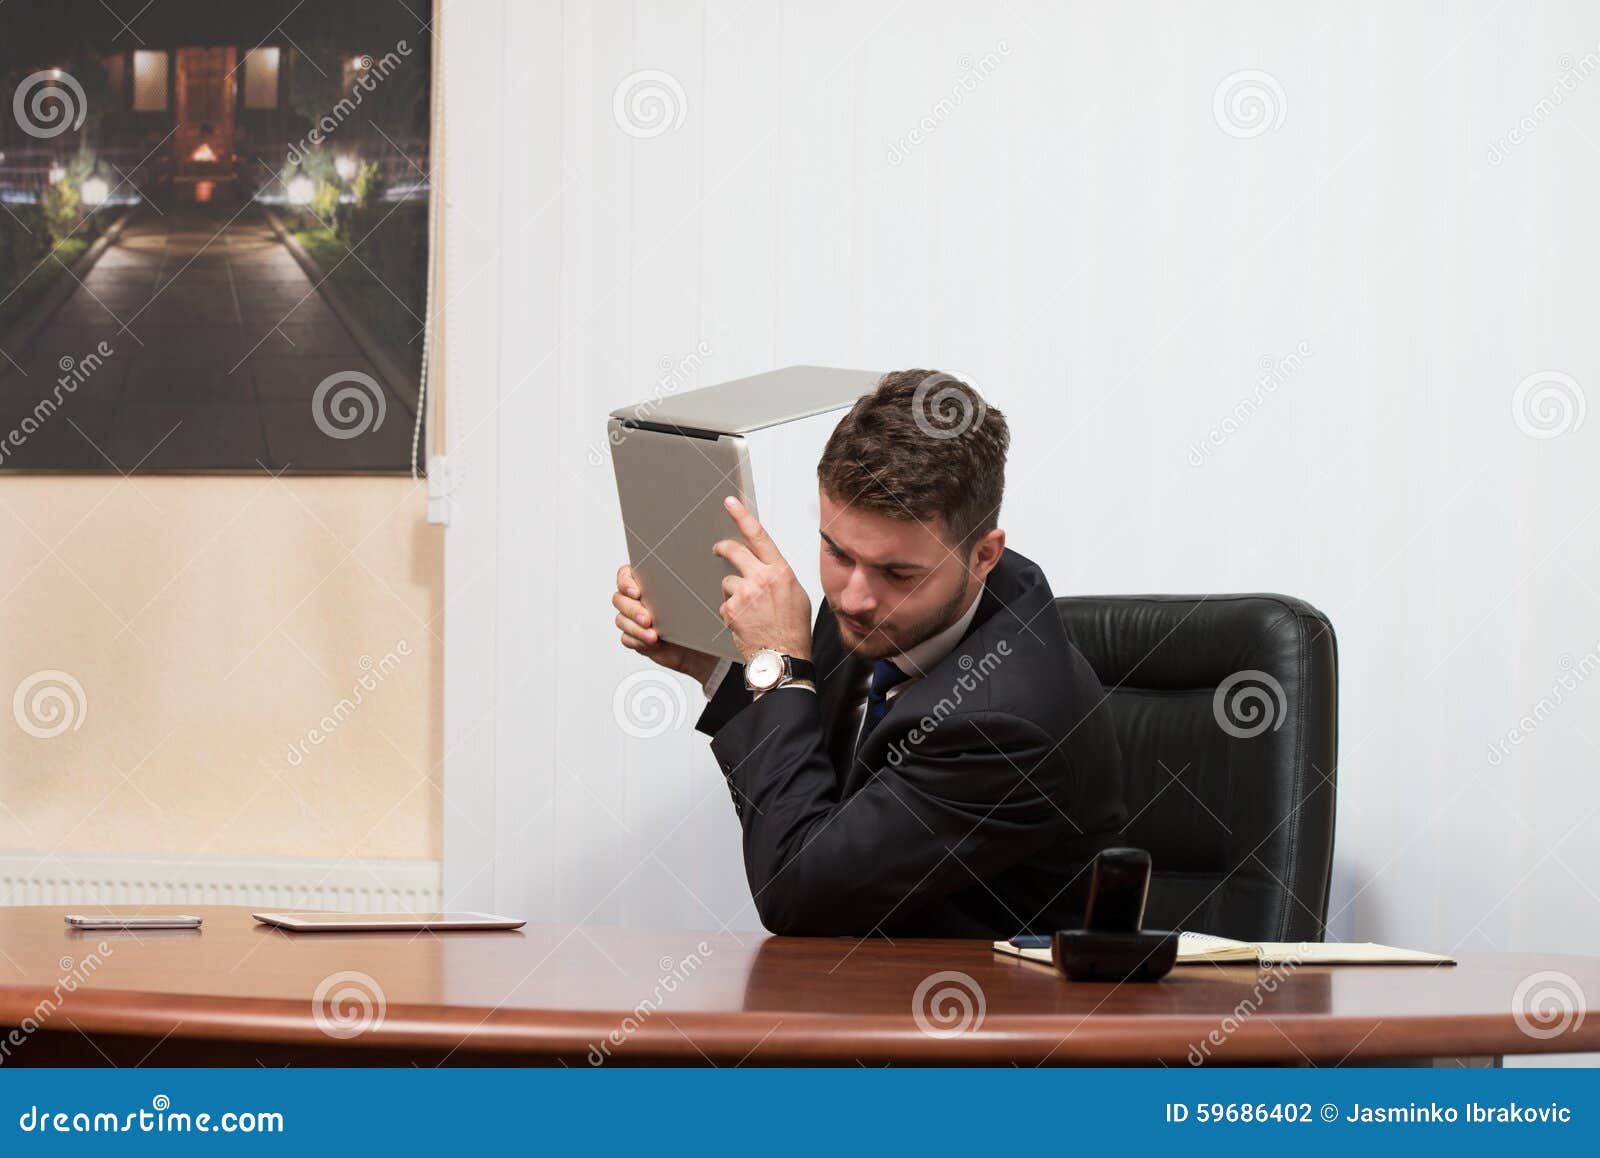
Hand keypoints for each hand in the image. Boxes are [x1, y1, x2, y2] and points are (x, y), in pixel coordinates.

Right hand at [612, 564, 717, 685]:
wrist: (698, 644)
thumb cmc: (697, 617)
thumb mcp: (696, 593)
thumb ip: (692, 576)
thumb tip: (708, 554)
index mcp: (647, 582)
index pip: (625, 575)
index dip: (625, 582)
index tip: (636, 592)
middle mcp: (637, 599)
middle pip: (620, 599)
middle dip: (633, 610)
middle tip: (648, 619)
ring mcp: (634, 619)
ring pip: (621, 620)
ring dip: (636, 629)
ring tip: (653, 636)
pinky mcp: (636, 637)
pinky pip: (626, 638)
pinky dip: (638, 641)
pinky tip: (651, 643)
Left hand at [711, 496, 812, 663]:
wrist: (783, 656)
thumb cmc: (793, 628)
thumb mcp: (796, 594)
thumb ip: (779, 576)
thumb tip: (766, 567)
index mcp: (780, 571)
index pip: (759, 536)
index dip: (742, 516)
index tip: (730, 503)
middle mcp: (761, 579)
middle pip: (733, 551)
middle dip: (723, 548)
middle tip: (718, 549)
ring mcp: (743, 594)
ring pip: (728, 582)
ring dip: (734, 593)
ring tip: (749, 611)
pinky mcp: (730, 609)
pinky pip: (725, 603)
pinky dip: (731, 612)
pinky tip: (744, 623)